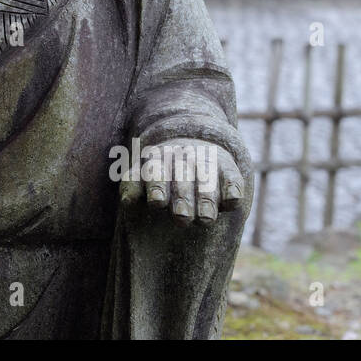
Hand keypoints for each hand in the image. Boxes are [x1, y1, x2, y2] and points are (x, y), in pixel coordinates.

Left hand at [119, 139, 243, 225]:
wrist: (195, 141)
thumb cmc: (162, 170)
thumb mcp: (144, 172)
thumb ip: (133, 184)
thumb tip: (127, 200)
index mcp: (159, 159)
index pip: (157, 172)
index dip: (157, 186)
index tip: (156, 201)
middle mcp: (184, 159)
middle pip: (183, 178)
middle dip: (182, 197)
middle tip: (181, 217)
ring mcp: (207, 163)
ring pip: (207, 181)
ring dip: (206, 199)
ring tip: (205, 218)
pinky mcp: (228, 169)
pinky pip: (232, 178)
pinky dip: (233, 188)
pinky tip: (233, 200)